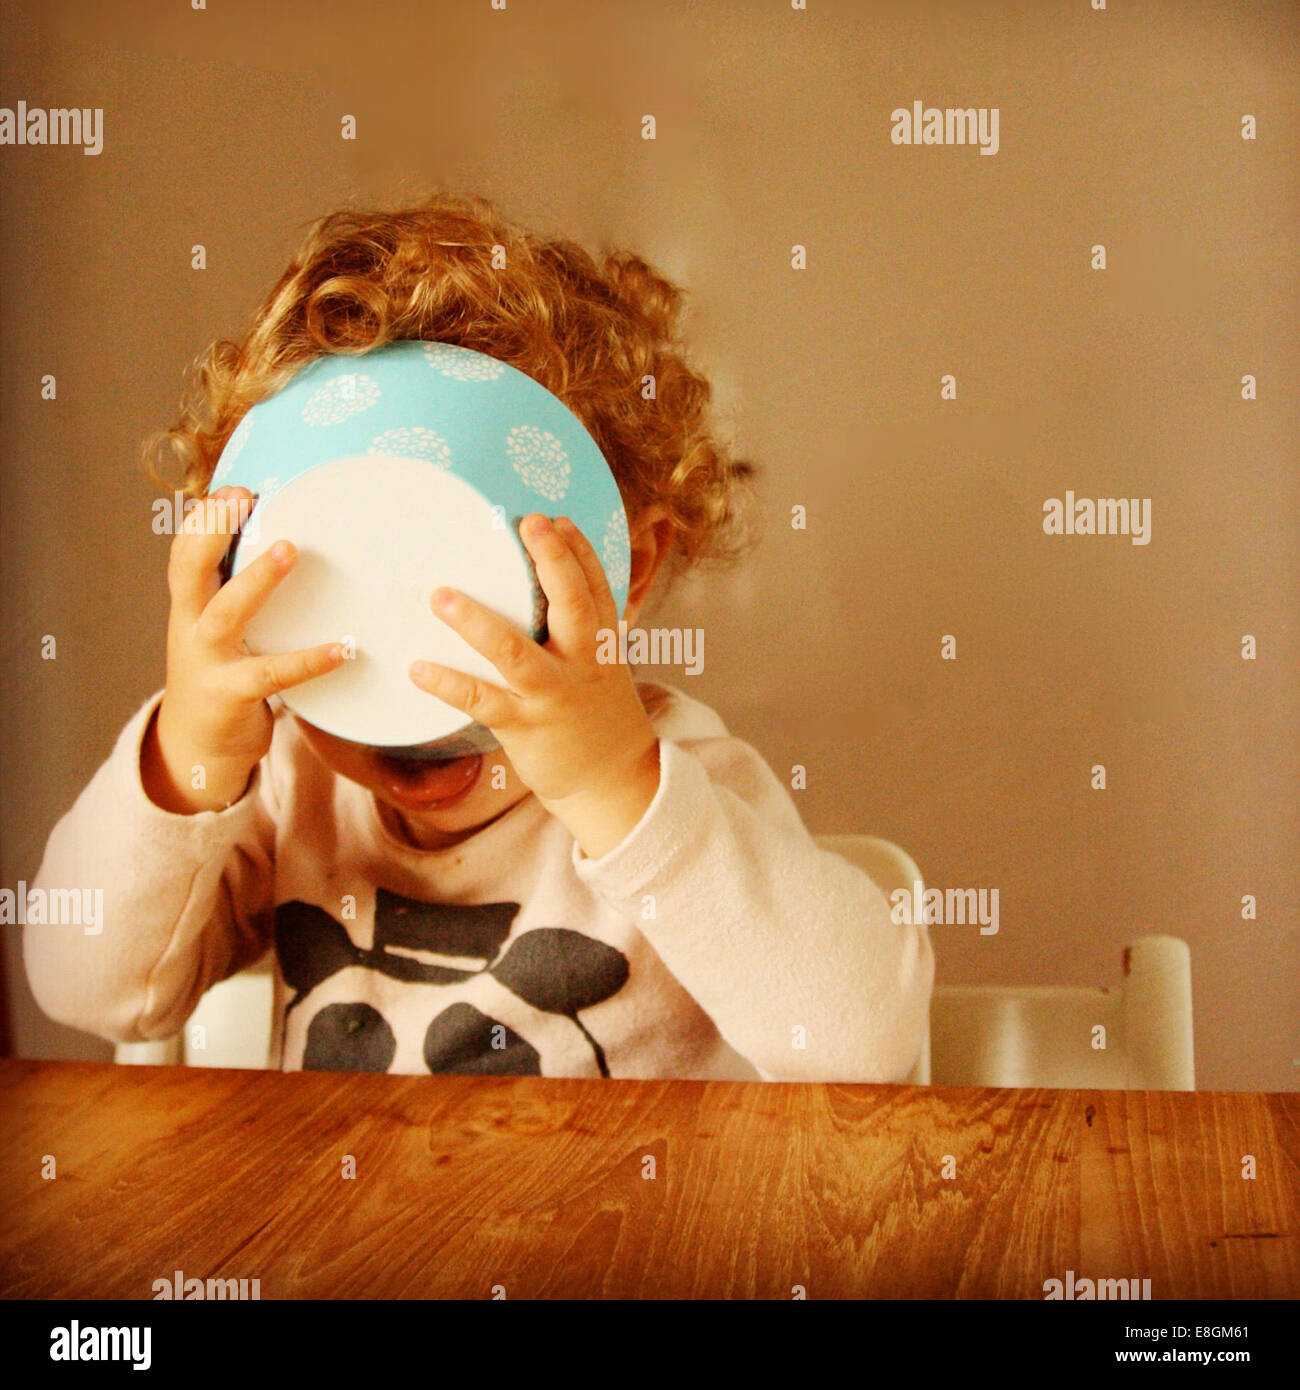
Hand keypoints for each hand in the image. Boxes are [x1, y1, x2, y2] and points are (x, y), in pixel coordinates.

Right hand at [143, 486, 345, 812]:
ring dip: (256, 580)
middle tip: (246, 499)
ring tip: (291, 551)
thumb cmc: (222, 672)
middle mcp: (190, 626)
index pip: (183, 550)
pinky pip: (272, 673)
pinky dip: (309, 660)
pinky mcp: (232, 695)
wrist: (198, 745)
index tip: (236, 489)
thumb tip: (293, 541)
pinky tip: (344, 649)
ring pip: (226, 614)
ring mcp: (208, 661)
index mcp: (188, 605)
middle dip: (212, 532)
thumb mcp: (219, 627)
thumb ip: (240, 590)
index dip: (204, 517)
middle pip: (188, 570)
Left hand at [410, 513, 660, 857]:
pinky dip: (448, 684)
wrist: (614, 783)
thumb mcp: (603, 667)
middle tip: (526, 524)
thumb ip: (583, 629)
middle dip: (552, 561)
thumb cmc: (598, 717)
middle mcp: (582, 663)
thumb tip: (555, 585)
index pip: (596, 587)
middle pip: (573, 604)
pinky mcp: (524, 727)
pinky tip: (418, 668)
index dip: (576, 550)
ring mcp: (552, 695)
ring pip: (515, 652)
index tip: (552, 520)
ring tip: (440, 596)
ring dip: (476, 622)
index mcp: (603, 644)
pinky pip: (481, 701)